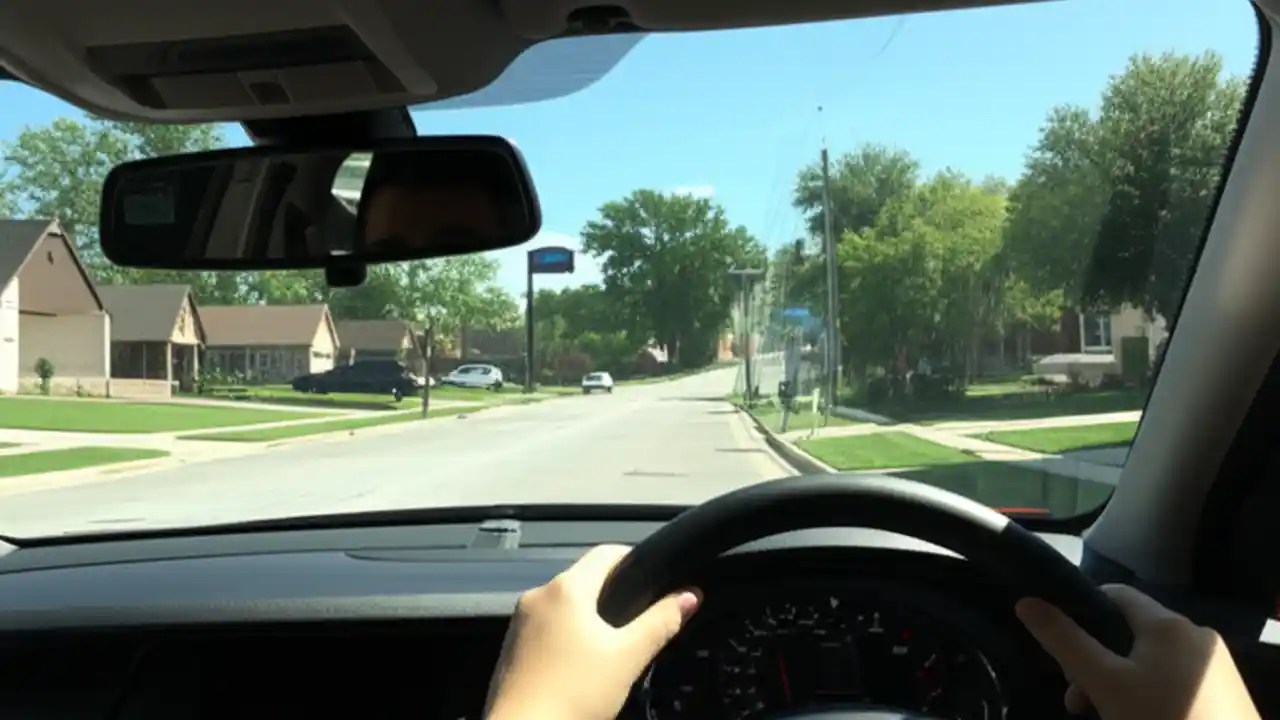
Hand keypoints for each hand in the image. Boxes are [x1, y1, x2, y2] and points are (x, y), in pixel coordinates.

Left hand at [484, 544, 700, 719]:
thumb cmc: (575, 694)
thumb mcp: (627, 657)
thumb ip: (661, 622)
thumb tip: (690, 595)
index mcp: (566, 588)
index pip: (606, 553)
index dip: (634, 560)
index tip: (655, 578)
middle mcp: (538, 595)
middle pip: (584, 578)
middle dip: (612, 593)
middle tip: (641, 616)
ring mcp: (520, 622)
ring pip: (564, 605)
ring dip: (588, 616)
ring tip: (614, 644)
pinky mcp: (511, 648)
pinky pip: (546, 628)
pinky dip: (567, 635)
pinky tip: (581, 662)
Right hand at [1016, 584, 1259, 719]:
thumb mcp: (1103, 683)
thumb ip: (1065, 641)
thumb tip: (1027, 602)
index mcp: (1168, 623)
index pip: (1114, 594)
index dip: (1081, 614)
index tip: (1063, 651)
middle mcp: (1196, 634)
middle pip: (1131, 632)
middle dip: (1097, 660)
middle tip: (1077, 700)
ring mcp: (1215, 665)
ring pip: (1151, 659)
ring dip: (1120, 680)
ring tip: (1103, 714)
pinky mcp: (1224, 693)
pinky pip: (1176, 678)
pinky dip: (1150, 692)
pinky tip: (1139, 718)